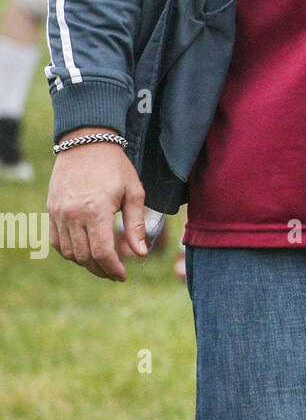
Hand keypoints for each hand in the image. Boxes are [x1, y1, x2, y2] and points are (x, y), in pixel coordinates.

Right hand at [47, 130, 149, 281]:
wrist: (86, 143)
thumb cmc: (115, 166)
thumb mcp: (133, 192)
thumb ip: (136, 225)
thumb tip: (141, 252)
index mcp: (96, 211)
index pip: (102, 253)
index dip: (113, 269)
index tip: (123, 276)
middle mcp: (74, 215)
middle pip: (85, 257)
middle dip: (101, 270)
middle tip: (115, 273)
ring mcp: (59, 214)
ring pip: (69, 253)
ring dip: (86, 264)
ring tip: (102, 264)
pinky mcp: (51, 211)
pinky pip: (56, 242)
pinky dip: (69, 253)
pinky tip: (84, 253)